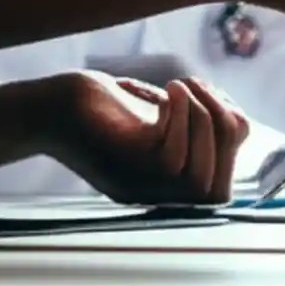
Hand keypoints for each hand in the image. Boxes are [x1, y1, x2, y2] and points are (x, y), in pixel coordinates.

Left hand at [44, 72, 249, 205]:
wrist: (47, 108)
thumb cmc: (104, 111)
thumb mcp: (159, 125)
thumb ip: (194, 133)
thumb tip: (237, 122)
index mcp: (162, 197)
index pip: (221, 193)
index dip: (233, 147)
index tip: (219, 103)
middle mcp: (153, 202)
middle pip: (218, 184)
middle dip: (224, 126)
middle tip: (201, 88)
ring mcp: (142, 187)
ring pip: (203, 163)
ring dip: (203, 112)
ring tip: (184, 84)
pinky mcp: (128, 163)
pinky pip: (176, 144)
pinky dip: (180, 108)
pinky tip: (166, 89)